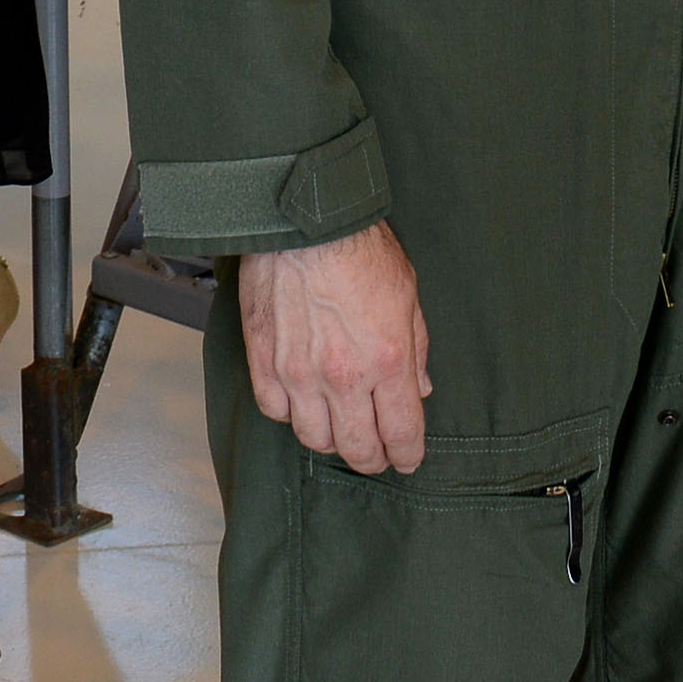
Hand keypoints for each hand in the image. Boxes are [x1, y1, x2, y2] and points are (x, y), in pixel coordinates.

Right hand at [235, 222, 432, 474]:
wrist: (304, 222)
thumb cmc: (359, 249)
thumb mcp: (407, 295)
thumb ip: (416, 349)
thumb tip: (418, 389)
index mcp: (387, 360)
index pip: (401, 433)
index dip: (407, 455)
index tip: (407, 459)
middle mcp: (343, 376)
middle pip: (358, 448)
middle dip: (372, 459)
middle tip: (377, 455)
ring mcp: (299, 373)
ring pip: (314, 438)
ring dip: (332, 439)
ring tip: (339, 429)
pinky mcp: (264, 361)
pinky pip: (276, 411)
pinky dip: (291, 415)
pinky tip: (303, 402)